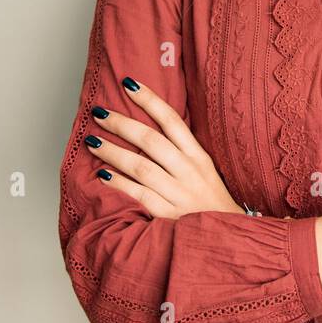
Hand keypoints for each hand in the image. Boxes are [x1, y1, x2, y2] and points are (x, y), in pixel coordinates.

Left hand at [85, 76, 242, 219]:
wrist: (227, 238)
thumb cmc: (211, 202)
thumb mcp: (205, 170)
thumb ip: (182, 150)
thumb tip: (150, 126)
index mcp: (199, 156)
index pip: (172, 121)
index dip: (150, 101)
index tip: (129, 84)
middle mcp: (189, 171)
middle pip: (151, 141)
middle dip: (122, 124)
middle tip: (99, 113)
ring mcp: (179, 194)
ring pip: (141, 167)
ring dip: (113, 152)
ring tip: (93, 142)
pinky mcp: (168, 215)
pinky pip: (138, 195)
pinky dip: (119, 184)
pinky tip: (103, 175)